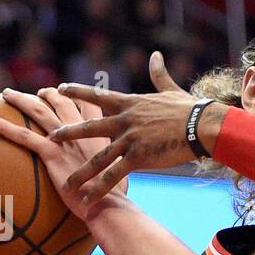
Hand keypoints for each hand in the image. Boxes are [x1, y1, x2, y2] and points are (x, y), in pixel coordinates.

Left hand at [0, 87, 127, 222]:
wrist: (106, 204)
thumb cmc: (111, 196)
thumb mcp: (116, 173)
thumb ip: (108, 164)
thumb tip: (103, 174)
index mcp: (98, 135)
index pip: (90, 106)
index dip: (80, 96)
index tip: (70, 94)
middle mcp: (81, 132)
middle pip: (62, 102)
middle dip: (49, 93)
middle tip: (39, 92)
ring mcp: (66, 141)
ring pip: (39, 111)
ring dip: (21, 99)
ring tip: (7, 93)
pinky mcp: (52, 154)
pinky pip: (24, 136)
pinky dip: (5, 127)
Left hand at [48, 51, 205, 203]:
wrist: (203, 125)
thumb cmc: (191, 108)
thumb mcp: (171, 89)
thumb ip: (159, 74)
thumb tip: (156, 55)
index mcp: (130, 103)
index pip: (97, 96)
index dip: (78, 92)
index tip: (60, 89)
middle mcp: (125, 121)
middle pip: (88, 127)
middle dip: (68, 133)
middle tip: (51, 137)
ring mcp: (130, 140)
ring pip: (98, 157)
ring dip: (81, 171)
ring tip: (66, 183)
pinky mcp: (139, 157)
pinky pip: (114, 175)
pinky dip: (100, 188)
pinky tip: (88, 198)